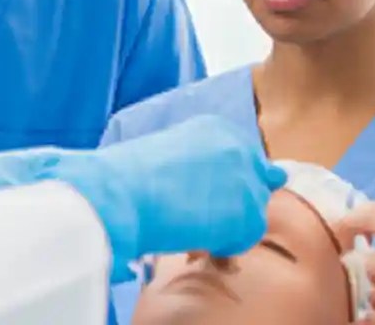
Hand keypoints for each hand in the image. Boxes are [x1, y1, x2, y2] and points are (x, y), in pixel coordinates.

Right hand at [45, 114, 286, 281]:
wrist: (120, 194)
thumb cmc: (130, 177)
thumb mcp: (175, 156)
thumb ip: (208, 164)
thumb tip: (253, 181)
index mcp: (218, 128)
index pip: (243, 161)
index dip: (222, 186)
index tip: (199, 195)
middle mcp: (240, 148)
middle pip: (254, 185)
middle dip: (232, 204)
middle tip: (196, 214)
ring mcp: (248, 180)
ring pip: (252, 214)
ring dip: (226, 226)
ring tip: (188, 225)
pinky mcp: (249, 213)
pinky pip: (245, 239)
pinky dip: (223, 246)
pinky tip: (194, 236)